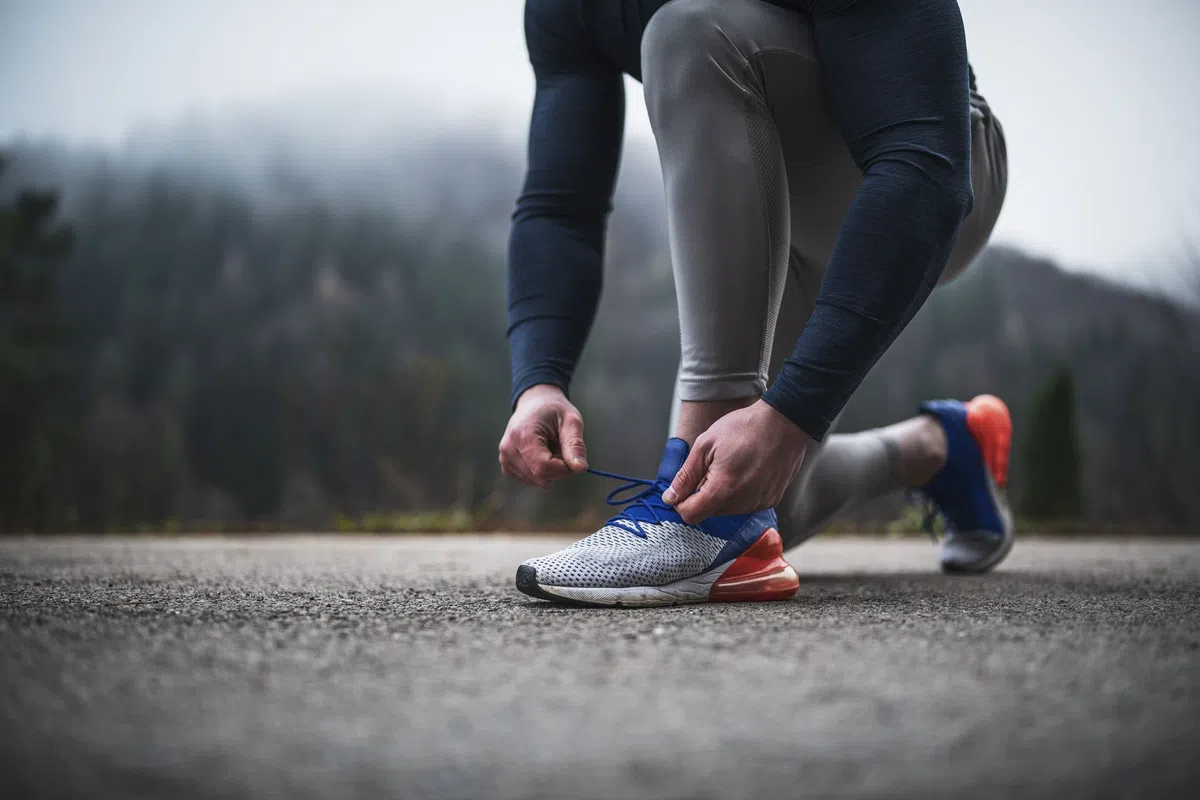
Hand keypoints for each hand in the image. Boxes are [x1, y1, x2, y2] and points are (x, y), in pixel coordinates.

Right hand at [498, 384, 587, 487]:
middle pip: (541, 476)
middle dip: (559, 468)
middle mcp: (508, 449)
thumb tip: (580, 468)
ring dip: (551, 469)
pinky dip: (541, 470)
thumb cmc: (554, 410)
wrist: (535, 403)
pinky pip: (532, 480)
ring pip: (538, 481)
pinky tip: (541, 453)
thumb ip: (575, 445)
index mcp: (522, 435)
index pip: (543, 468)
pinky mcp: (507, 466)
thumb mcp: (571, 421)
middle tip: (561, 447)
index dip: (563, 469)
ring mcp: (505, 459)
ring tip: (550, 447)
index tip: (572, 457)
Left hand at [662, 400, 809, 523]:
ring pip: (727, 509)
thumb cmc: (745, 427)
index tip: (683, 487)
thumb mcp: (706, 444)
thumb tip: (670, 498)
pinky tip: (746, 470)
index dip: (681, 503)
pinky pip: (746, 504)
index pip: (691, 515)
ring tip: (731, 465)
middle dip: (703, 494)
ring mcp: (760, 503)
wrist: (784, 421)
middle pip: (709, 512)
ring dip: (722, 493)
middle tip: (711, 466)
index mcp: (723, 489)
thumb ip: (686, 475)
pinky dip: (740, 492)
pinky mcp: (771, 500)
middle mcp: (743, 502)